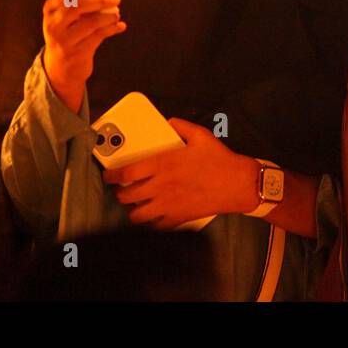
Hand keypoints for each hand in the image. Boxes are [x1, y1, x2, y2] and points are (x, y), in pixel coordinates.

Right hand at [41, 0, 124, 109]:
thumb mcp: (67, 19)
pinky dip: (112, 29)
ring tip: (117, 14)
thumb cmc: (68, 36)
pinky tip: (119, 26)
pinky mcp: (76, 53)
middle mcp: (53, 24)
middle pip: (77, 6)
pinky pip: (98, 36)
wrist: (60, 68)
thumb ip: (83, 4)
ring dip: (108, 16)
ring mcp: (63, 40)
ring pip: (90, 23)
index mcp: (50, 10)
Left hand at [103, 119, 258, 228]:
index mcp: (163, 164)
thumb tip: (168, 122)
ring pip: (137, 215)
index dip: (112, 175)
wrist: (238, 184)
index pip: (127, 172)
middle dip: (120, 194)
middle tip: (121, 190)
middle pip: (127, 196)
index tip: (108, 175)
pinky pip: (156, 226)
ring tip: (134, 205)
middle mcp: (161, 186)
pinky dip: (151, 223)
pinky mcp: (179, 218)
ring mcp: (169, 205)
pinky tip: (153, 216)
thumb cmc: (219, 159)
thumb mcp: (200, 134)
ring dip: (132, 210)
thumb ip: (180, 126)